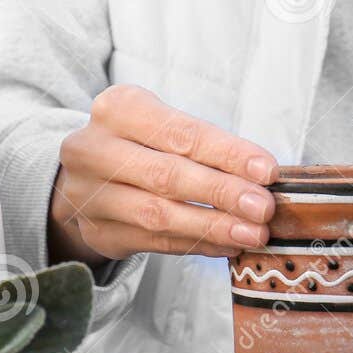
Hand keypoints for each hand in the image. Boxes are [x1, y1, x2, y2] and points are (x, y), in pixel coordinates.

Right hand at [49, 85, 279, 262]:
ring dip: (212, 225)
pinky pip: (154, 242)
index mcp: (117, 109)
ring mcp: (89, 195)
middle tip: (263, 208)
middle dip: (222, 193)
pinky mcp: (98, 231)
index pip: (180, 133)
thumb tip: (262, 177)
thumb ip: (204, 146)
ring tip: (252, 233)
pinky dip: (196, 244)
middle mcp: (93, 149)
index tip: (267, 171)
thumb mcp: (161, 125)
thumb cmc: (139, 144)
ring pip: (159, 214)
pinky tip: (227, 243)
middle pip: (167, 174)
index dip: (227, 153)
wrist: (84, 176)